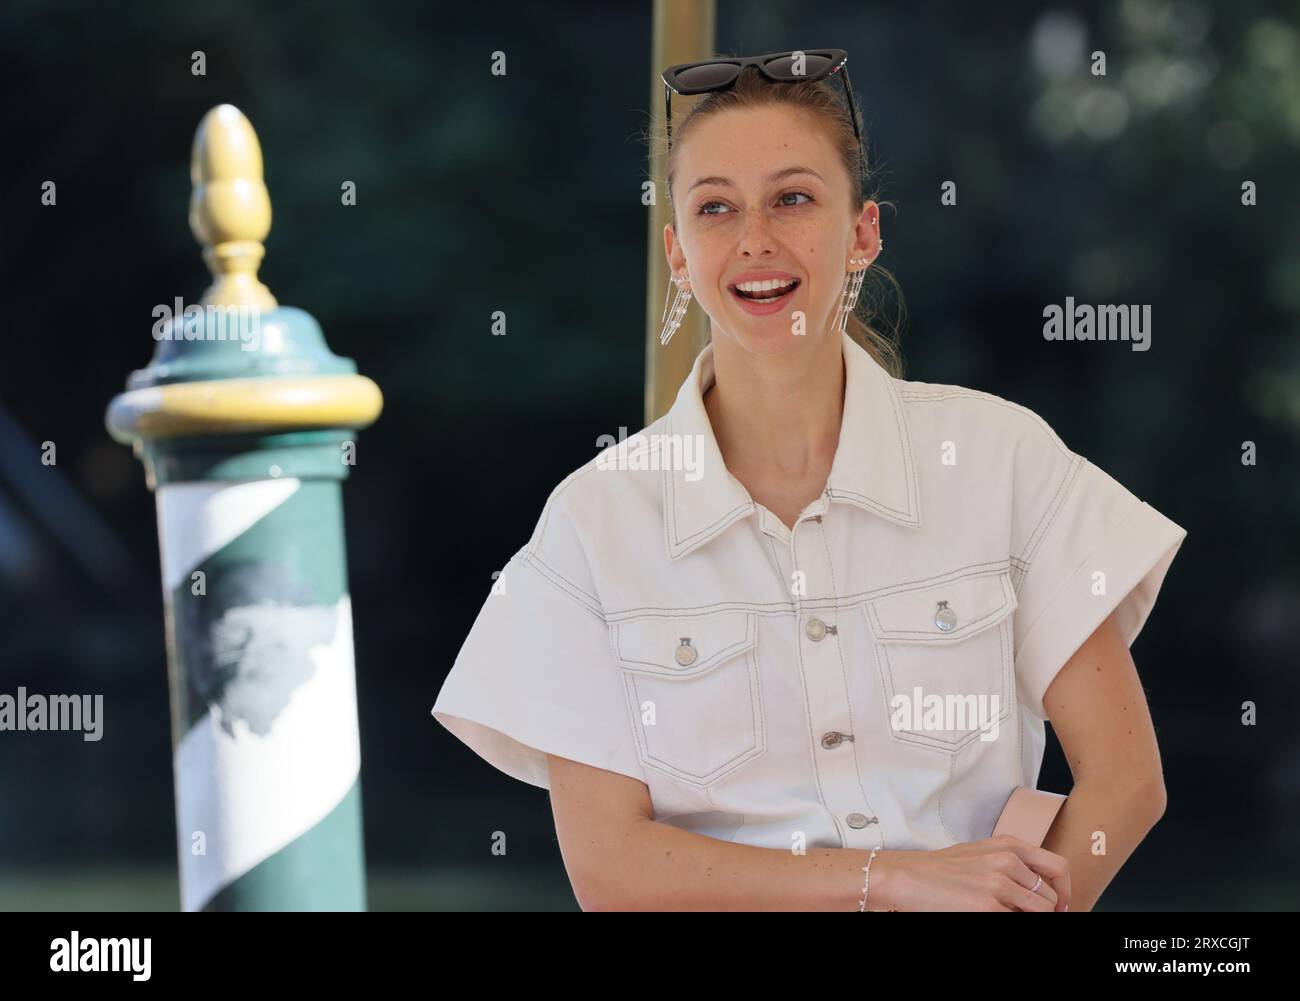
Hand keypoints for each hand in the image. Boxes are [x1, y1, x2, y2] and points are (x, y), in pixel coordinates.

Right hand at [869, 835, 1069, 911]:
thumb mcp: (981, 855)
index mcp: (1008, 845)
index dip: (1065, 892)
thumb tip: (1038, 890)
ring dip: (1026, 916)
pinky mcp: (988, 907)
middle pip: (1050, 898)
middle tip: (1023, 913)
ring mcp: (999, 884)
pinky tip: (987, 912)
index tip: (1060, 906)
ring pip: (1040, 912)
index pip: (1058, 868)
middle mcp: (1008, 861)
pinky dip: (1009, 917)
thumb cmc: (941, 869)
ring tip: (1000, 910)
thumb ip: (1012, 864)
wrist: (907, 877)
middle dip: (1044, 912)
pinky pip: (1017, 918)